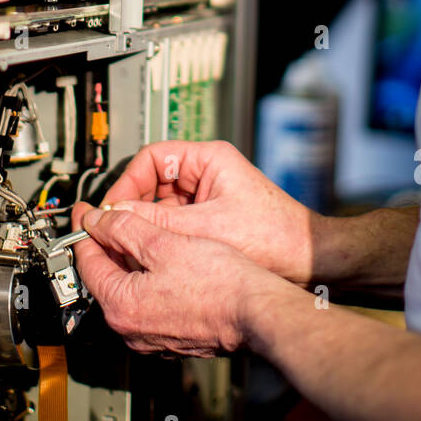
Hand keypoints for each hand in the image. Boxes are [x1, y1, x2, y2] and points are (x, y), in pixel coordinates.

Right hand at [72, 140, 315, 285]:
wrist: (309, 262)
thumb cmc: (275, 238)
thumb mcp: (204, 228)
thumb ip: (155, 222)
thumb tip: (113, 218)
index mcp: (208, 159)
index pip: (150, 159)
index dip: (126, 184)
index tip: (111, 211)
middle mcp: (208, 173)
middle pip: (152, 183)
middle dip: (132, 209)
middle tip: (114, 232)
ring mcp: (210, 197)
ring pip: (161, 206)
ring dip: (146, 226)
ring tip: (133, 248)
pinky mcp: (212, 219)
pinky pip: (175, 223)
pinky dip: (161, 238)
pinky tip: (155, 257)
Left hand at [73, 203, 274, 354]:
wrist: (256, 313)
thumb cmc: (220, 284)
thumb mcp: (164, 243)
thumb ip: (125, 228)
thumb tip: (99, 219)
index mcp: (121, 306)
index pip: (87, 261)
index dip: (85, 228)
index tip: (85, 212)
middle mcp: (131, 329)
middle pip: (105, 277)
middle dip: (106, 244)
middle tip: (110, 217)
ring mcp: (152, 336)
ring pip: (129, 289)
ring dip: (129, 261)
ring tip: (139, 233)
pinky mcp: (172, 337)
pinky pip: (149, 303)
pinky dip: (149, 280)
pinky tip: (164, 262)